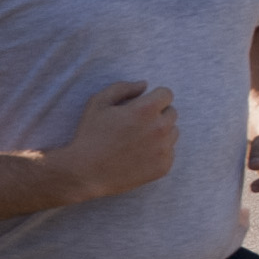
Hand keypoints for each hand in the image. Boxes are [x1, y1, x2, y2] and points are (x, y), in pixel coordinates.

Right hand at [54, 81, 177, 202]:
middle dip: (158, 114)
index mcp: (146, 109)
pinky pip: (169, 153)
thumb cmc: (90, 135)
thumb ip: (123, 88)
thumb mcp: (98, 102)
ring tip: (138, 141)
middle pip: (172, 113)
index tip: (142, 106)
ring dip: (161, 133)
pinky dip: (158, 152)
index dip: (153, 97)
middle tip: (137, 125)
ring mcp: (163, 150)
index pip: (166, 94)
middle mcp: (159, 129)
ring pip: (173, 133)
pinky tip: (139, 155)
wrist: (85, 173)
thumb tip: (144, 85)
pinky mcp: (163, 167)